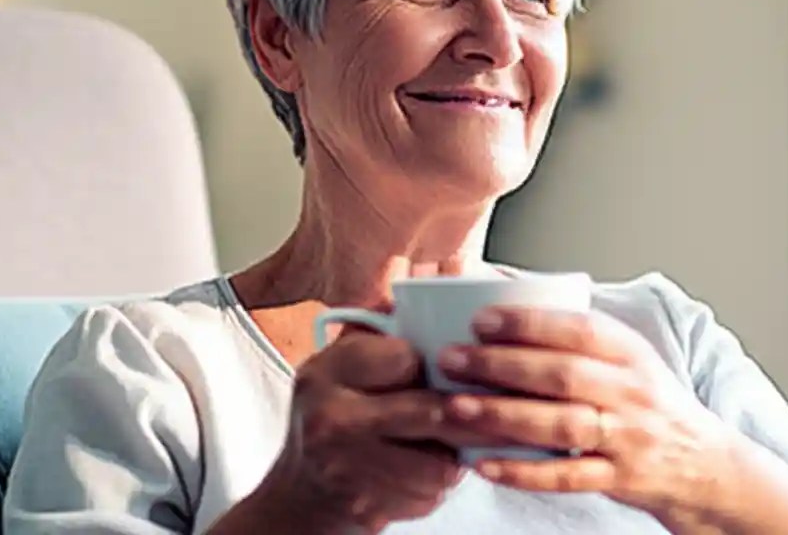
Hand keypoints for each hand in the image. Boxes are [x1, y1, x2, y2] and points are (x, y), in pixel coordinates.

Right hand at [257, 330, 473, 532]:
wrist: (301, 492)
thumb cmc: (335, 413)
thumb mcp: (342, 363)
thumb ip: (382, 330)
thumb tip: (441, 282)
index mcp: (326, 373)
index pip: (405, 358)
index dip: (432, 361)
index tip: (442, 363)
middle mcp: (331, 420)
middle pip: (430, 412)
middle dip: (467, 410)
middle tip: (486, 404)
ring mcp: (348, 469)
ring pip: (439, 461)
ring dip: (457, 453)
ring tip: (456, 440)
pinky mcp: (368, 506)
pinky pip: (429, 493)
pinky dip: (441, 483)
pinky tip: (432, 467)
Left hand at [436, 307, 739, 529]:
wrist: (701, 463)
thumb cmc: (646, 399)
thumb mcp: (625, 355)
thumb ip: (572, 327)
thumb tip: (502, 279)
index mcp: (630, 353)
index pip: (580, 330)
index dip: (530, 323)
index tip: (481, 318)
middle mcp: (631, 392)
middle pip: (563, 375)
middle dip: (501, 366)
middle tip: (451, 358)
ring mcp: (626, 438)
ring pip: (560, 425)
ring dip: (503, 416)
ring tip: (455, 407)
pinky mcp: (619, 479)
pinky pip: (566, 477)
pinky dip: (523, 472)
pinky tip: (483, 464)